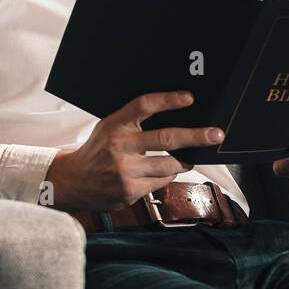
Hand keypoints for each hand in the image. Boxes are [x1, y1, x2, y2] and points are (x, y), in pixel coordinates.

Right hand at [44, 90, 224, 210]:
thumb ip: (132, 122)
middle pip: (166, 138)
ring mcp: (125, 171)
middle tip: (216, 134)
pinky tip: (162, 171)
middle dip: (196, 136)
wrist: (73, 182)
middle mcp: (119, 147)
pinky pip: (161, 181)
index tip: (189, 97)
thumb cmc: (97, 151)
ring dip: (185, 160)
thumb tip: (174, 114)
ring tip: (192, 156)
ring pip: (170, 164)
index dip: (168, 100)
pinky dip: (167, 175)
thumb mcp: (108, 128)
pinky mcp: (131, 190)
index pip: (143, 106)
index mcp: (113, 125)